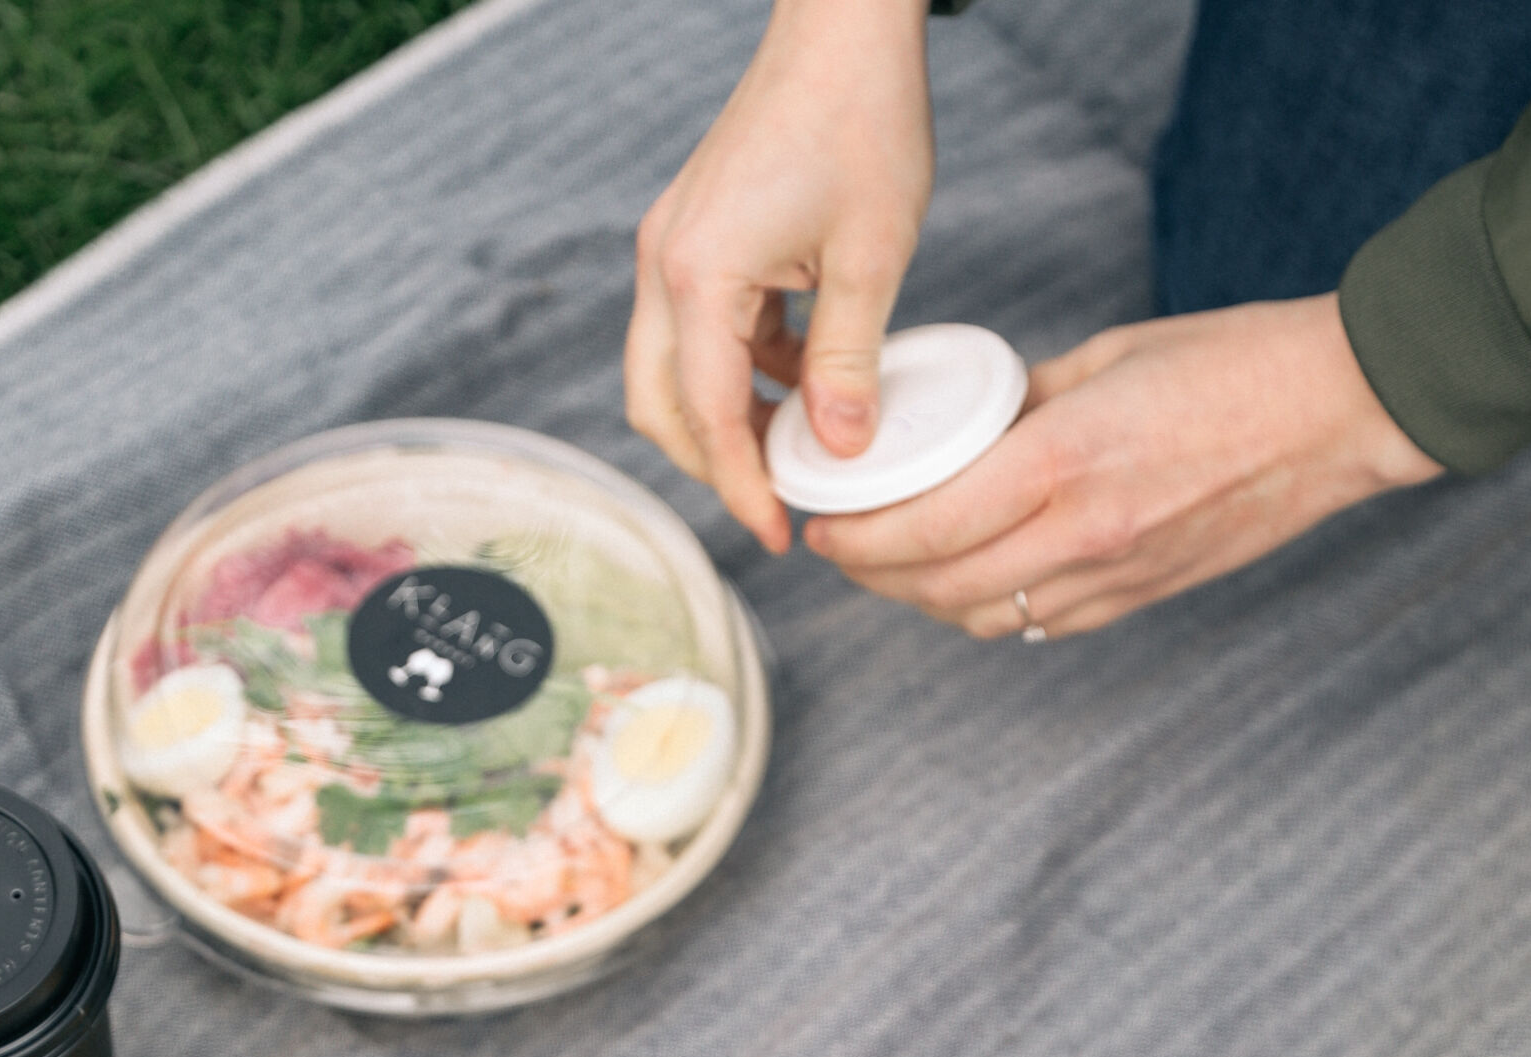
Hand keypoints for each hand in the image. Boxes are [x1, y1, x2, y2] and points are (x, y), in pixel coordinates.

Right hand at [626, 0, 934, 552]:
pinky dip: (739, 369)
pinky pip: (697, 330)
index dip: (741, 485)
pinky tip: (803, 376)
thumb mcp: (872, 257)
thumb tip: (838, 451)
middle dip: (712, 462)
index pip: (706, 414)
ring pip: (669, 372)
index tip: (780, 531)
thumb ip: (848, 363)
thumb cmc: (862, 118)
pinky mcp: (693, 235)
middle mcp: (665, 262)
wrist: (843, 23)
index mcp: (699, 273)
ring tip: (800, 440)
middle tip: (778, 499)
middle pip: (658, 405)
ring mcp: (672, 246)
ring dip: (726, 416)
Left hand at [805, 295, 1443, 635]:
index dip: (857, 537)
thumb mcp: (1107, 357)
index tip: (822, 524)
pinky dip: (986, 609)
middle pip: (937, 586)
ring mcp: (1112, 577)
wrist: (1338, 413)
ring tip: (892, 566)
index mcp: (1064, 462)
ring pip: (980, 617)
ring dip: (923, 600)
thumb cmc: (1231, 363)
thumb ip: (1023, 400)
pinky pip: (1036, 625)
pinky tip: (967, 579)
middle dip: (872, 575)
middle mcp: (1081, 535)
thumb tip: (959, 424)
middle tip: (840, 547)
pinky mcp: (1139, 598)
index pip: (925, 527)